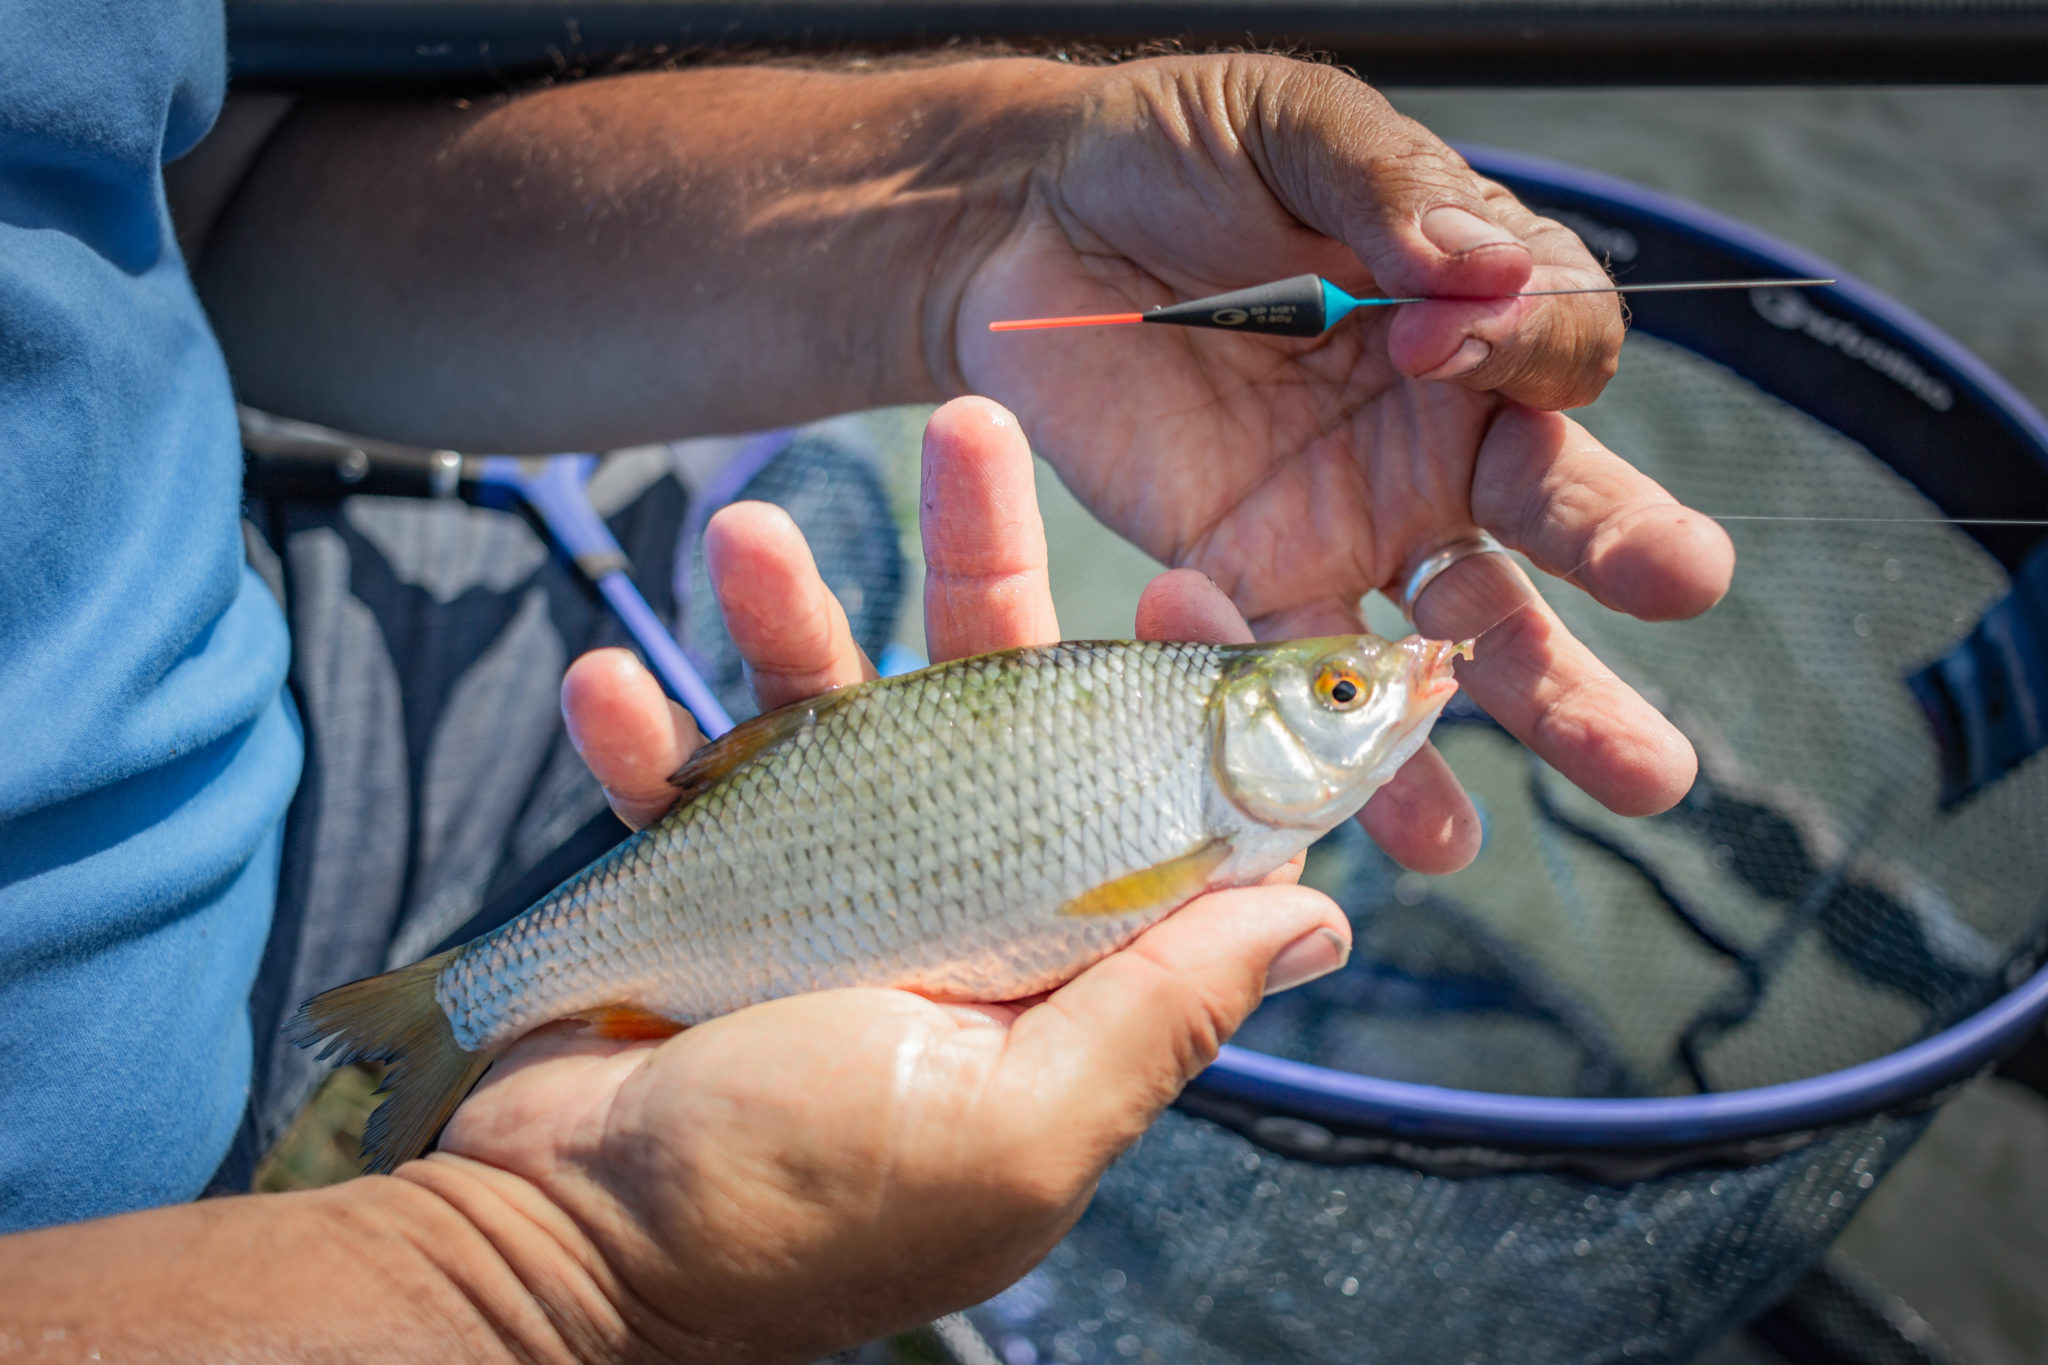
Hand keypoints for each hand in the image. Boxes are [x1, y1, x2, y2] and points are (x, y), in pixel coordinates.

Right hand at [416, 398, 1349, 1362]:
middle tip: (972, 435)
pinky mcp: (715, 881)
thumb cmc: (799, 1206)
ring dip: (785, 613)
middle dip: (987, 565)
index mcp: (1057, 968)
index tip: (1183, 577)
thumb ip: (1163, 1011)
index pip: (1162, 811)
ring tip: (740, 534)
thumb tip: (1319, 918)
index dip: (1189, 690)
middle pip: (1002, 707)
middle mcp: (961, 907)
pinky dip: (649, 730)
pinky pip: (689, 776)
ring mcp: (834, 885)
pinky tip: (611, 681)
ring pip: (840, 705)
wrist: (559, 1250)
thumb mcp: (1016, 1120)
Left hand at [950, 54, 1735, 872]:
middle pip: (1561, 517)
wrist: (1021, 231)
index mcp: (1464, 321)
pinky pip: (1313, 690)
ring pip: (1468, 634)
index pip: (1558, 359)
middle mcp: (1430, 439)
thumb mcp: (1287, 131)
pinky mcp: (1245, 590)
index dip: (1517, 355)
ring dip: (1549, 704)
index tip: (1424, 336)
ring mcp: (1346, 526)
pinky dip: (1368, 766)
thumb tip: (1477, 270)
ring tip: (1638, 776)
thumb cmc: (1169, 157)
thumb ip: (1384, 190)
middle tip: (1687, 591)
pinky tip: (1432, 839)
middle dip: (1632, 556)